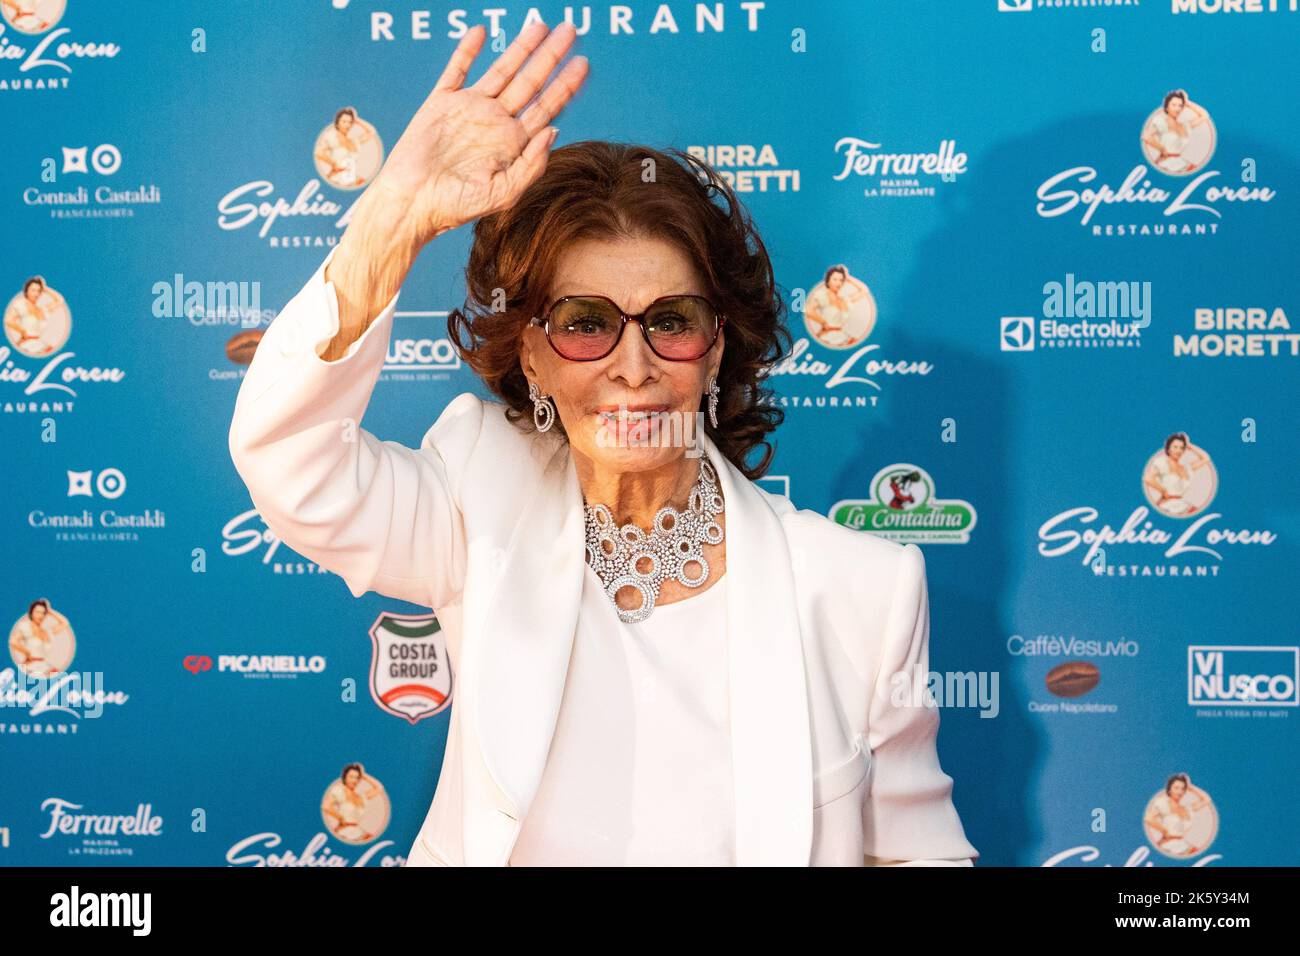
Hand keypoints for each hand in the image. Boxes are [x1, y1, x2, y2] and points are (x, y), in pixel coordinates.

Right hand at [368, 21, 588, 247]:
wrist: (412, 204)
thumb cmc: (456, 207)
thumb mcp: (503, 193)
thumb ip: (531, 165)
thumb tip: (554, 130)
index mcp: (513, 144)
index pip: (547, 108)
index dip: (565, 86)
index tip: (582, 64)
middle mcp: (495, 123)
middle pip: (531, 82)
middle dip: (551, 57)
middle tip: (570, 30)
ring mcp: (469, 109)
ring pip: (501, 71)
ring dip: (520, 47)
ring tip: (539, 25)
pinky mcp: (441, 102)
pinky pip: (456, 70)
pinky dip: (467, 51)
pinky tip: (480, 31)